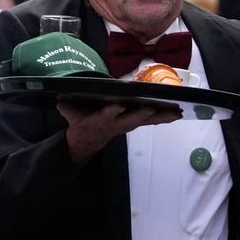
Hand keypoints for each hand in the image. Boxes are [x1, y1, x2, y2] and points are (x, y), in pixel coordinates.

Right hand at [57, 97, 178, 163]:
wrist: (86, 141)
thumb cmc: (80, 123)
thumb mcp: (70, 114)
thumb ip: (67, 108)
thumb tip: (61, 98)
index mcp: (100, 120)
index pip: (107, 115)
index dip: (113, 111)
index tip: (118, 106)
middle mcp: (117, 123)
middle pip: (132, 119)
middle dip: (142, 114)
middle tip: (153, 108)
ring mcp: (127, 124)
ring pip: (146, 120)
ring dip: (161, 116)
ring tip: (176, 111)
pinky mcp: (134, 123)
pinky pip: (151, 121)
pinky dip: (164, 117)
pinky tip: (178, 113)